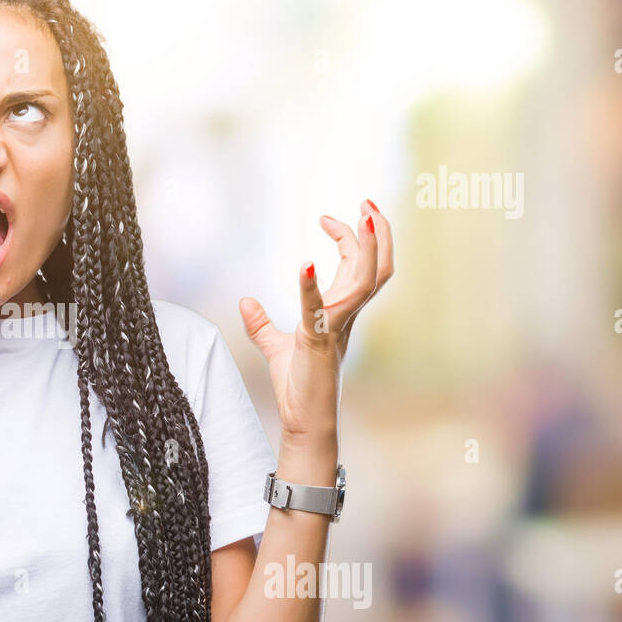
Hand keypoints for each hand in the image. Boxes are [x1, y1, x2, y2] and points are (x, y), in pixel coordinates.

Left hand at [239, 200, 393, 443]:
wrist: (302, 419)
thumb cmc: (297, 385)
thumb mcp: (275, 347)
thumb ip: (261, 325)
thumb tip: (245, 301)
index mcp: (342, 312)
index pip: (358, 267)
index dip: (351, 238)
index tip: (330, 216)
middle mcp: (347, 316)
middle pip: (375, 267)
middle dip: (376, 232)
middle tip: (367, 201)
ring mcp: (337, 328)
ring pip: (366, 281)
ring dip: (365, 247)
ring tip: (362, 215)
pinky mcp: (319, 342)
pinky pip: (320, 309)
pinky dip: (311, 286)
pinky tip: (304, 263)